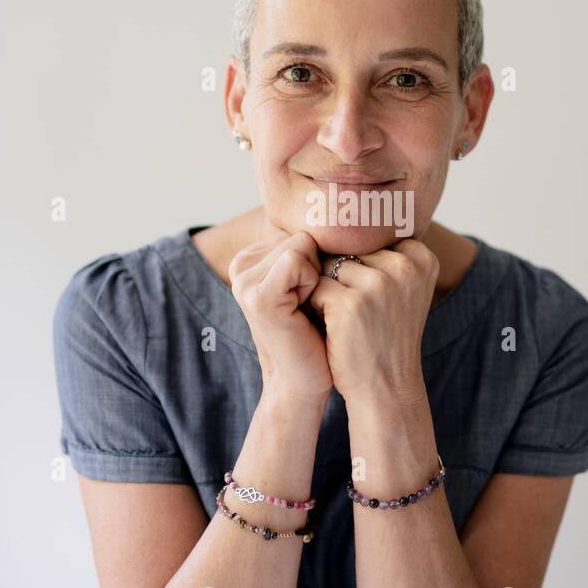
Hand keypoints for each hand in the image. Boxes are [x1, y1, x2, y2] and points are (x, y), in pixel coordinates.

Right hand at [228, 229, 332, 403]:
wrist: (305, 380)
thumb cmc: (317, 332)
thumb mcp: (311, 281)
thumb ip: (311, 248)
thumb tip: (347, 208)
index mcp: (250, 258)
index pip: (301, 229)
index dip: (319, 261)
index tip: (310, 294)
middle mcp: (240, 265)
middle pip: (302, 234)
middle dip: (319, 267)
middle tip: (309, 304)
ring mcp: (243, 280)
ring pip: (303, 244)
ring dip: (318, 277)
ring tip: (307, 308)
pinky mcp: (257, 294)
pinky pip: (299, 259)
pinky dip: (312, 283)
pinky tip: (304, 310)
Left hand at [306, 238, 438, 405]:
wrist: (386, 388)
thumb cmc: (386, 335)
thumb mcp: (402, 288)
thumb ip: (387, 252)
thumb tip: (344, 210)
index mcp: (422, 257)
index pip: (369, 239)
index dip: (362, 269)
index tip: (379, 301)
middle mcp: (405, 266)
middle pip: (349, 251)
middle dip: (343, 279)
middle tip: (362, 314)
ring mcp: (379, 284)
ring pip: (329, 267)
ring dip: (328, 291)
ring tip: (349, 320)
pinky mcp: (351, 303)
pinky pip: (315, 287)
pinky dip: (317, 307)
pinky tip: (336, 328)